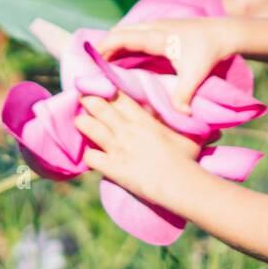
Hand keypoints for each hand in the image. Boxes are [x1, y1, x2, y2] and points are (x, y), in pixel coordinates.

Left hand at [73, 92, 201, 200]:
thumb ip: (177, 122)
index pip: (118, 97)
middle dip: (87, 99)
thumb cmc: (186, 159)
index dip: (105, 88)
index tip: (98, 84)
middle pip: (99, 107)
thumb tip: (184, 112)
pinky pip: (90, 156)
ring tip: (80, 121)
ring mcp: (117, 148)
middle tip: (82, 96)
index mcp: (143, 120)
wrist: (178, 184)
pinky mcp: (111, 168)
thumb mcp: (186, 133)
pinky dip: (88, 154)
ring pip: (88, 127)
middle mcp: (126, 130)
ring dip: (82, 123)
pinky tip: (92, 153)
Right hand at [96, 18, 237, 112]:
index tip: (91, 63)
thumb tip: (182, 114)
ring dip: (113, 46)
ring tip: (102, 68)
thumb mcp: (196, 74)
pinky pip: (134, 35)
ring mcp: (155, 26)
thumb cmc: (208, 51)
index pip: (121, 37)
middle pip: (119, 33)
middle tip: (92, 69)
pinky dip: (124, 45)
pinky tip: (121, 61)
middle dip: (104, 49)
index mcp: (156, 37)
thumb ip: (185, 94)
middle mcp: (152, 27)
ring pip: (126, 32)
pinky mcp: (159, 29)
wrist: (223, 32)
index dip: (103, 48)